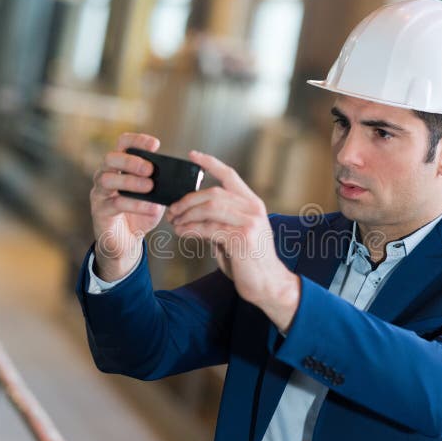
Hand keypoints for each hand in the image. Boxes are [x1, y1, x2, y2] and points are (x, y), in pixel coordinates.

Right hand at [90, 133, 164, 280]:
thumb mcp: (154, 198)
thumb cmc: (139, 215)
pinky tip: (152, 208)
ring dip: (130, 181)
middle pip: (110, 158)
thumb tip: (176, 177)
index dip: (137, 140)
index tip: (155, 144)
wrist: (125, 242)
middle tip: (150, 169)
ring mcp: (99, 194)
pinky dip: (135, 205)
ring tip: (150, 187)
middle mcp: (104, 176)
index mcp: (118, 168)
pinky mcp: (99, 212)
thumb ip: (161, 186)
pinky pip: (115, 204)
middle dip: (131, 161)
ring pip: (107, 180)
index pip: (122, 145)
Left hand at [166, 151, 300, 331]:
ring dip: (187, 214)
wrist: (269, 285)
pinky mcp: (241, 238)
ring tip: (175, 223)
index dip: (210, 163)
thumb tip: (195, 214)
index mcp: (253, 203)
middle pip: (213, 192)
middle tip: (172, 210)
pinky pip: (209, 228)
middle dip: (187, 200)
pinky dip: (191, 229)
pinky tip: (183, 233)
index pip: (230, 175)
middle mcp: (253, 209)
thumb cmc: (250, 261)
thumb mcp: (238, 234)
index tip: (192, 155)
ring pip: (209, 208)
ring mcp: (249, 222)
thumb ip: (222, 221)